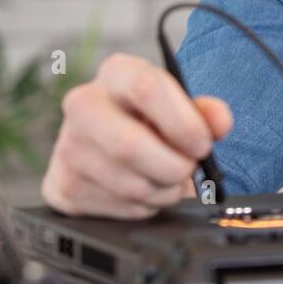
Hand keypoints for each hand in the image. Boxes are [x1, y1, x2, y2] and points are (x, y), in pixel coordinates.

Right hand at [42, 53, 231, 218]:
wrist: (110, 143)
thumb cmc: (153, 120)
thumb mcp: (181, 108)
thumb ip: (206, 112)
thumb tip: (219, 122)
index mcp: (117, 73)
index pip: (147, 88)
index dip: (182, 123)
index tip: (202, 145)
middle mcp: (83, 105)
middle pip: (130, 146)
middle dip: (173, 167)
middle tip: (188, 169)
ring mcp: (68, 148)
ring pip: (130, 185)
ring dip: (165, 191)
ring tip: (168, 178)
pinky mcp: (63, 187)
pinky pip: (120, 209)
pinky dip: (146, 207)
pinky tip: (144, 189)